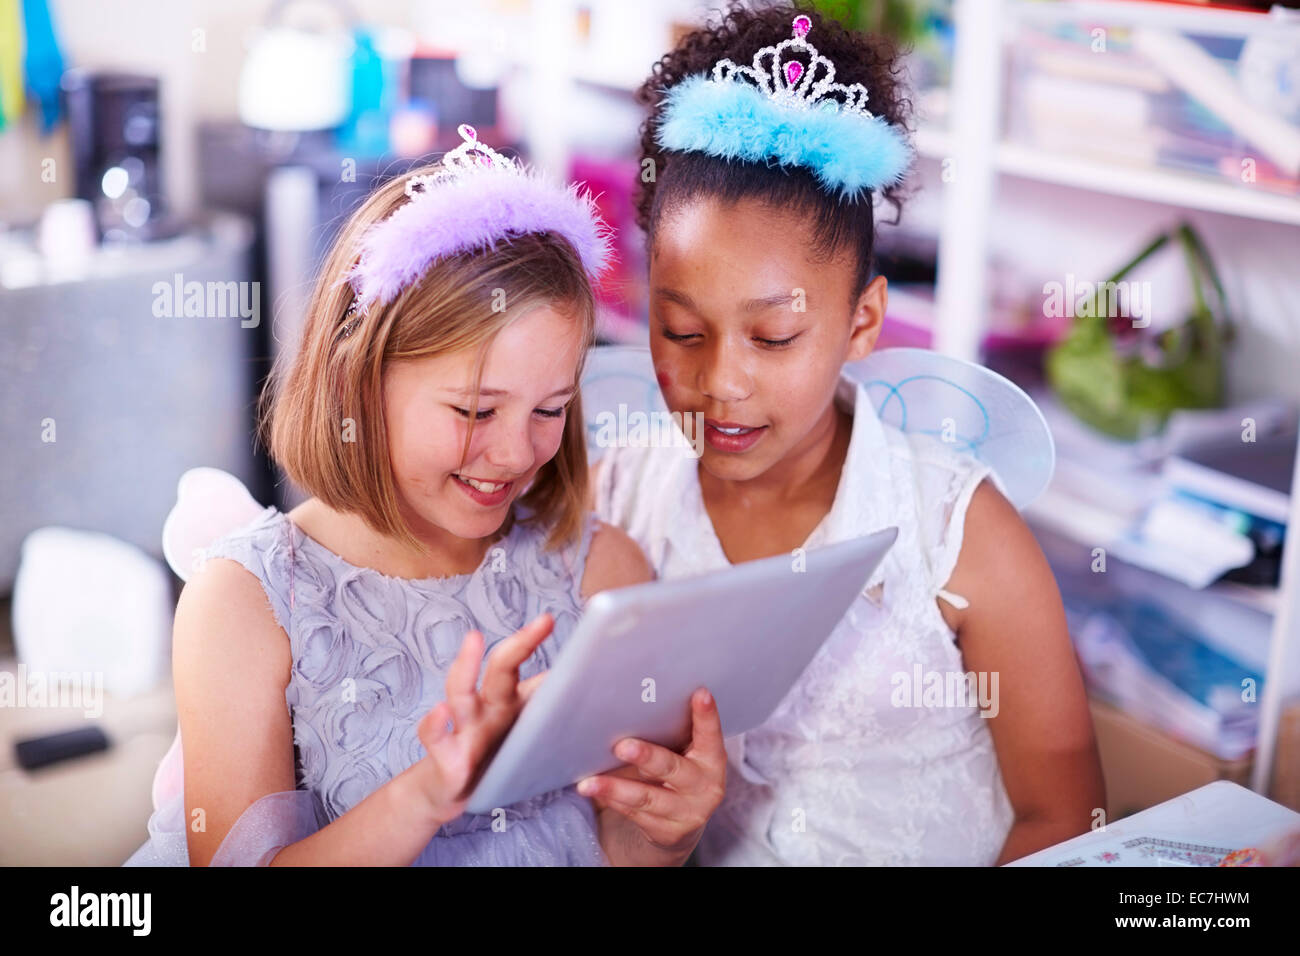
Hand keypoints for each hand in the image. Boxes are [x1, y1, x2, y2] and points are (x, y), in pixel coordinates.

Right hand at [409, 613, 553, 826]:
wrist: (450, 793)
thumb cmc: (492, 758)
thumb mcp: (521, 733)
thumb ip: (546, 709)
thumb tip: (590, 688)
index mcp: (508, 701)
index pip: (520, 663)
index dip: (533, 639)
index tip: (552, 618)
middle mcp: (486, 708)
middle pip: (500, 668)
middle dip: (521, 643)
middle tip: (544, 622)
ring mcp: (464, 729)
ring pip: (461, 692)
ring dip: (466, 666)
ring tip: (473, 638)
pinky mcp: (446, 759)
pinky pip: (437, 738)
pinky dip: (436, 724)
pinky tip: (440, 712)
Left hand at [578, 687, 726, 862]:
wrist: (681, 823)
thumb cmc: (677, 772)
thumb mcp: (683, 752)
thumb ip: (671, 733)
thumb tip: (632, 703)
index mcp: (712, 760)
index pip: (710, 735)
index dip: (706, 716)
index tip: (700, 694)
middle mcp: (705, 787)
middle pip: (672, 768)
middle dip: (647, 757)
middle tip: (621, 746)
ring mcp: (687, 813)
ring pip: (647, 798)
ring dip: (615, 788)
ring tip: (589, 783)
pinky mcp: (667, 833)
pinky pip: (634, 814)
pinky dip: (612, 801)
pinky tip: (594, 793)